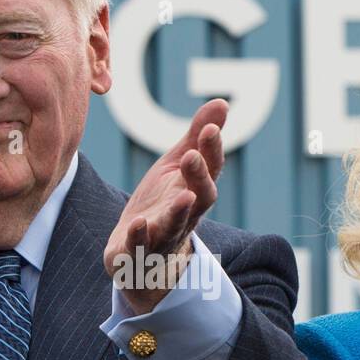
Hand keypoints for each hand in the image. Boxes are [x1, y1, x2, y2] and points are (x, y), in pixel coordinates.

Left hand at [104, 99, 226, 313]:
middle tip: (192, 156)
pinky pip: (140, 247)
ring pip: (175, 225)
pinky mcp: (138, 253)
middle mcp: (185, 216)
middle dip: (198, 177)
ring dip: (179, 212)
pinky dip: (140, 238)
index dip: (211, 150)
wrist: (140, 257)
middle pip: (200, 198)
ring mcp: (163, 237)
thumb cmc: (161, 204)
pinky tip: (138, 223)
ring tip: (184, 196)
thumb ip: (195, 137)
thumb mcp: (176, 167)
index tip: (210, 128)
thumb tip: (222, 102)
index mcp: (194, 191)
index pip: (209, 170)